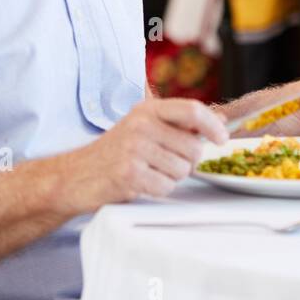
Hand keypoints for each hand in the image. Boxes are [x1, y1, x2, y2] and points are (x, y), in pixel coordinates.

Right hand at [66, 98, 227, 210]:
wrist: (77, 175)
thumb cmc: (116, 152)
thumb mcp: (145, 127)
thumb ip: (179, 123)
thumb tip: (220, 120)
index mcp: (147, 109)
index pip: (192, 110)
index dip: (213, 126)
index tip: (222, 139)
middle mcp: (141, 125)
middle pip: (193, 147)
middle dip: (189, 161)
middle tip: (167, 163)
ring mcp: (134, 150)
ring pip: (183, 170)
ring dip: (172, 177)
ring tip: (150, 171)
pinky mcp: (129, 175)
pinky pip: (166, 187)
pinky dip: (159, 190)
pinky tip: (142, 183)